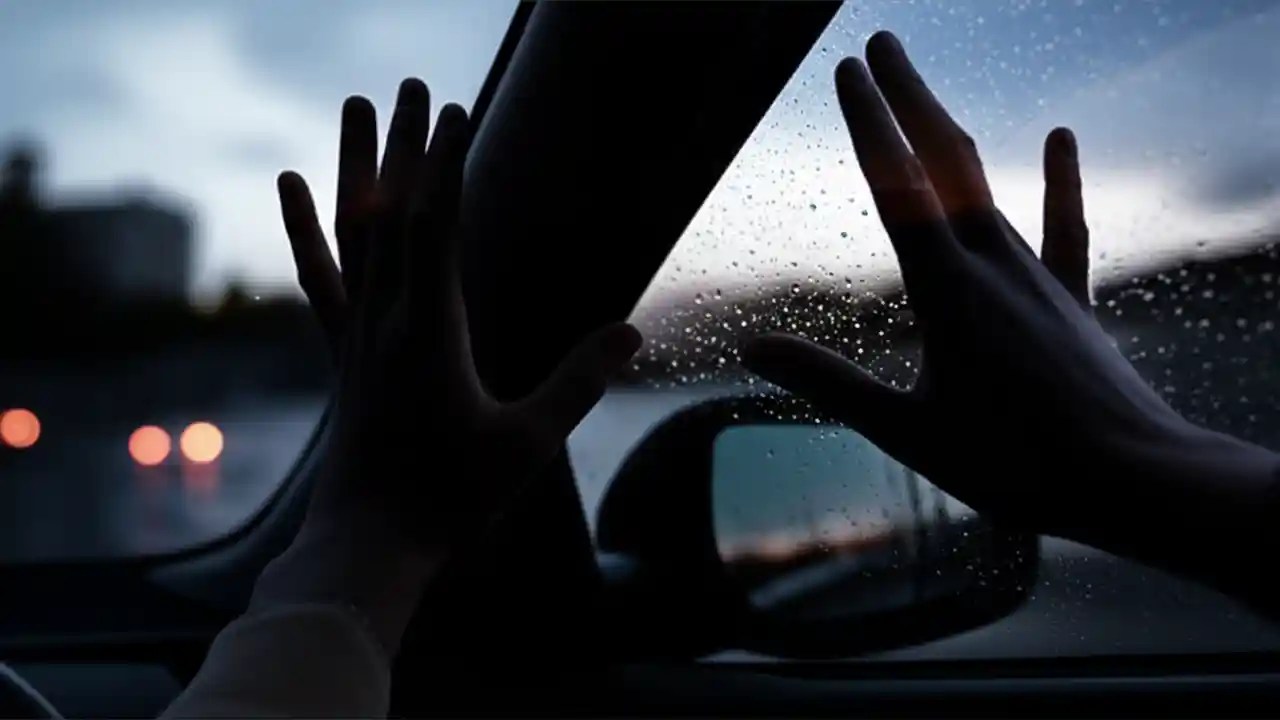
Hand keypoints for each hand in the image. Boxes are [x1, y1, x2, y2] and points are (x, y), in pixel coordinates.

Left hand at [258, 80, 639, 654]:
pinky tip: (295, 184)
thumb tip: (630, 332)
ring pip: (353, 232)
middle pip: (392, 212)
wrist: (367, 543)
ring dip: (358, 165)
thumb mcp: (526, 444)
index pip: (436, 228)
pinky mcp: (342, 351)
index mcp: (430, 334)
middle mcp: (384, 321)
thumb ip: (577, 382)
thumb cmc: (450, 500)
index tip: (455, 111)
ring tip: (356, 106)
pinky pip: (321, 275)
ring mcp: (357, 333)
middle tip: (411, 86)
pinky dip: (307, 226)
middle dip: (405, 145)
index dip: (445, 164)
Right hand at [741, 32, 1274, 539]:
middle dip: (910, 99)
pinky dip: (1059, 182)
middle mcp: (994, 266)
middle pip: (945, 162)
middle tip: (881, 45)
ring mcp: (1037, 278)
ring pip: (988, 188)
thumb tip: (753, 351)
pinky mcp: (1070, 300)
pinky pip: (1063, 228)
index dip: (869, 123)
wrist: (1131, 478)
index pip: (898, 187)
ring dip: (950, 134)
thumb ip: (829, 384)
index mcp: (948, 292)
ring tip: (923, 96)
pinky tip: (1060, 137)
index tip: (848, 71)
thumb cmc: (1015, 464)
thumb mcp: (906, 431)